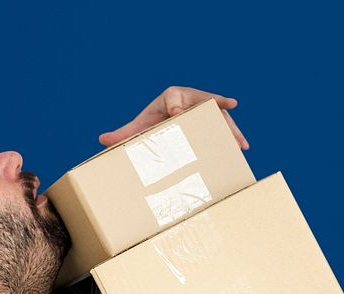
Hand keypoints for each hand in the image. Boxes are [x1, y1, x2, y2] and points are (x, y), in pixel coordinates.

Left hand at [97, 86, 248, 150]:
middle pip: (201, 101)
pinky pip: (223, 122)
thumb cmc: (154, 122)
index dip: (175, 104)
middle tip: (214, 114)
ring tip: (239, 142)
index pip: (173, 98)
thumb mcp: (140, 128)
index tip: (177, 113)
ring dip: (228, 127)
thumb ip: (123, 134)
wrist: (168, 117)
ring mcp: (202, 105)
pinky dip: (233, 132)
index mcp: (170, 96)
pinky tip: (242, 145)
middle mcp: (189, 97)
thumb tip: (101, 140)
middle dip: (210, 108)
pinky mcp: (211, 115)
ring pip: (216, 114)